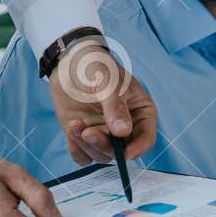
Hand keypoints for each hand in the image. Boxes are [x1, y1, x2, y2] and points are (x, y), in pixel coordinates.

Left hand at [49, 40, 157, 163]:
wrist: (70, 60)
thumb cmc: (96, 65)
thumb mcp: (108, 81)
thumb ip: (115, 106)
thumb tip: (122, 131)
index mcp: (140, 112)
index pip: (146, 138)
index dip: (138, 149)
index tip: (126, 153)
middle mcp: (124, 128)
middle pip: (121, 151)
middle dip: (105, 145)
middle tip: (88, 132)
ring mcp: (104, 134)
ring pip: (101, 155)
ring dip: (87, 145)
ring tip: (75, 125)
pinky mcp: (84, 137)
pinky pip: (83, 156)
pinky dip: (77, 149)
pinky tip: (71, 130)